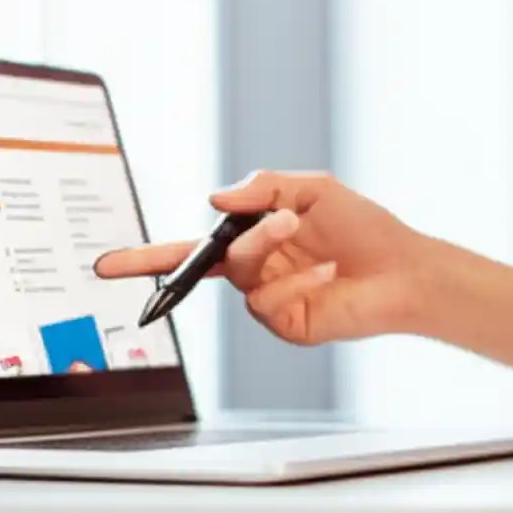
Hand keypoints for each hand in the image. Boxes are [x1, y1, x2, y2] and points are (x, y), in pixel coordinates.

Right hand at [94, 171, 433, 344]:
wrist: (405, 269)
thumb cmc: (365, 228)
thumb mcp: (312, 190)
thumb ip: (263, 186)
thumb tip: (214, 195)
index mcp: (255, 241)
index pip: (192, 250)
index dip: (148, 258)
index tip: (106, 264)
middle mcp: (256, 273)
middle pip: (202, 263)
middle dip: (209, 245)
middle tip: (270, 223)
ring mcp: (269, 301)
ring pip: (238, 272)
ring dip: (266, 245)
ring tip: (301, 231)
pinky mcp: (287, 325)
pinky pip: (266, 301)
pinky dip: (296, 280)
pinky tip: (328, 272)